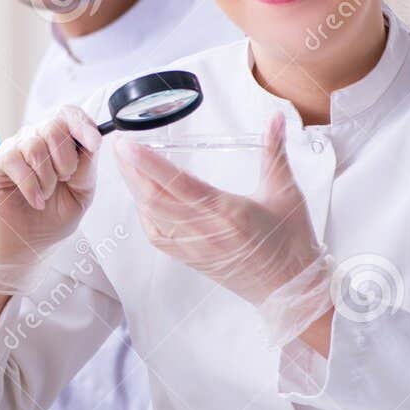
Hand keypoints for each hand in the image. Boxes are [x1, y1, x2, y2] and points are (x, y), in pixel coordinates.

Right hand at [0, 105, 102, 269]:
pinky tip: (35, 201)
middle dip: (66, 160)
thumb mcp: (82, 193)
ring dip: (47, 178)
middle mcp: (35, 139)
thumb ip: (87, 166)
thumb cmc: (54, 216)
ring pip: (34, 145)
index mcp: (59, 142)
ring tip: (46, 196)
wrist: (28, 244)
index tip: (94, 143)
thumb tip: (92, 141)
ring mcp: (13, 148)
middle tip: (63, 181)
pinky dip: (30, 186)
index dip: (82, 124)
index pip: (69, 114)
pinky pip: (14, 160)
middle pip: (53, 126)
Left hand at [112, 112, 321, 307]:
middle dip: (131, 170)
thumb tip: (275, 119)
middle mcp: (204, 231)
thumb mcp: (286, 193)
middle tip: (118, 145)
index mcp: (226, 212)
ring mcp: (193, 247)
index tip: (128, 145)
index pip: (177, 184)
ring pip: (151, 215)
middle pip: (154, 198)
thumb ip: (274, 152)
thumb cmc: (291, 243)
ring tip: (125, 164)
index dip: (148, 164)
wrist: (291, 290)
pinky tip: (141, 198)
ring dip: (134, 188)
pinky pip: (157, 234)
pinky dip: (144, 213)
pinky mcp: (190, 258)